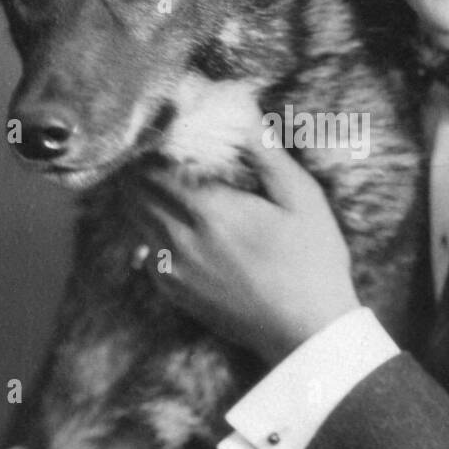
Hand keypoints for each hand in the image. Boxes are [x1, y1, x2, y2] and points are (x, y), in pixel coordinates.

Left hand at [138, 134, 360, 365]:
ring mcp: (174, 270)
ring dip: (142, 196)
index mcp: (211, 210)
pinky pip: (145, 252)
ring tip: (162, 181)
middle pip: (135, 191)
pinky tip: (173, 224)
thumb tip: (242, 114)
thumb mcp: (302, 198)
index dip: (156, 144)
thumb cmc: (313, 262)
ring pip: (135, 220)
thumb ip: (266, 153)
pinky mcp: (176, 293)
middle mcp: (181, 239)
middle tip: (160, 151)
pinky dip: (150, 231)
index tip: (168, 130)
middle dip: (142, 166)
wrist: (307, 333)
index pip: (155, 165)